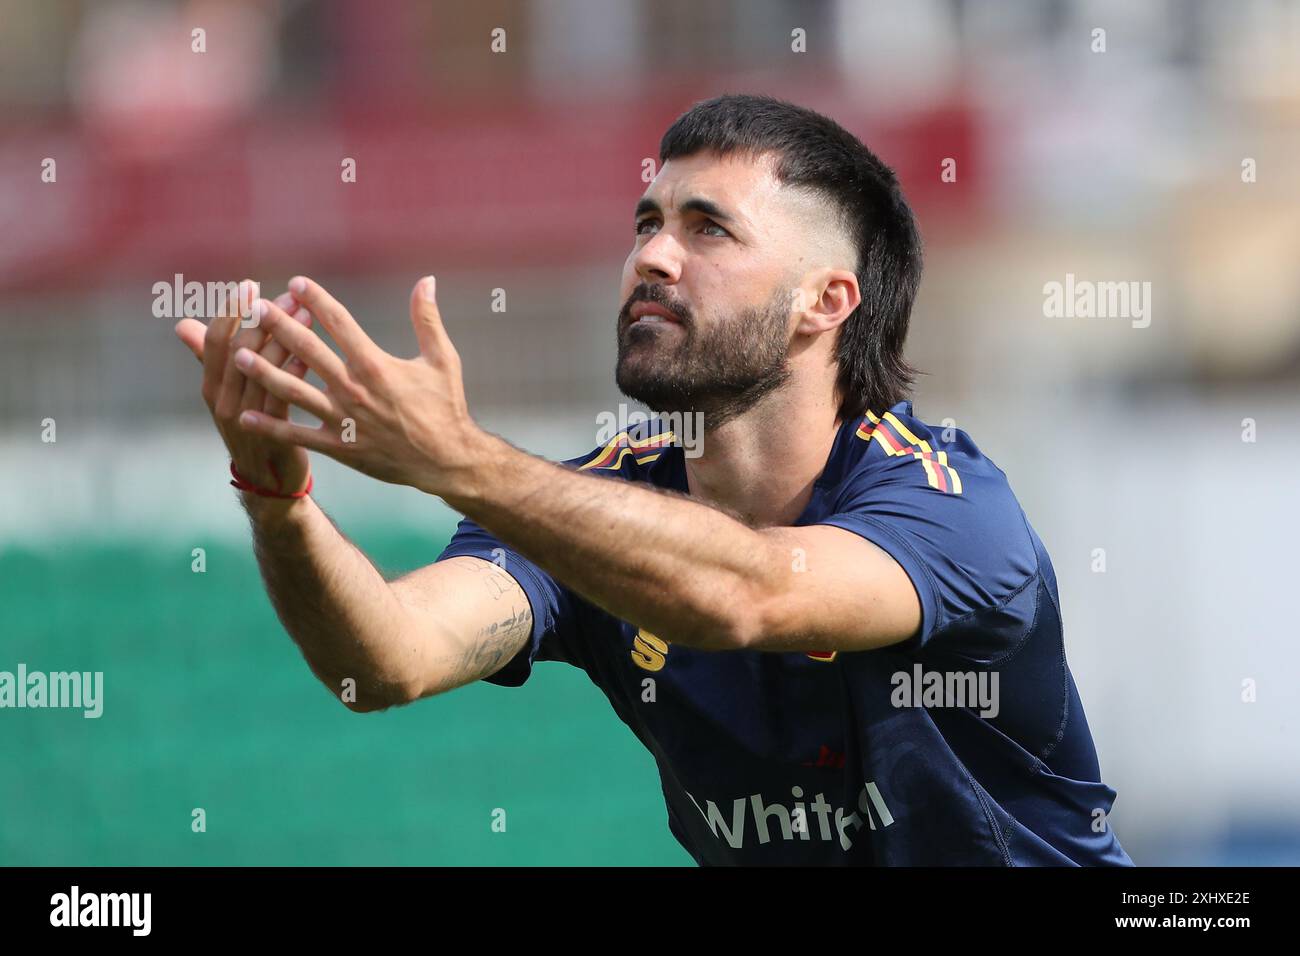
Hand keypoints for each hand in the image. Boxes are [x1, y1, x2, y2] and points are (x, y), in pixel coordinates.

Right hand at [173, 280, 314, 495]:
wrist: (269, 481)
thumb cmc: (252, 425)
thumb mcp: (227, 392)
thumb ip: (210, 358)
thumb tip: (181, 324)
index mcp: (211, 386)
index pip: (216, 340)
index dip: (232, 311)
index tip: (250, 285)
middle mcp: (223, 401)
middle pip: (241, 350)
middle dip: (266, 319)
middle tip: (290, 297)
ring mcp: (246, 420)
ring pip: (264, 371)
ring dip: (285, 339)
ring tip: (306, 315)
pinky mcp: (272, 435)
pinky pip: (283, 397)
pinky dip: (294, 373)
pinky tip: (309, 355)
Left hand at [230, 275, 484, 495]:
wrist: (447, 460)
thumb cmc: (446, 407)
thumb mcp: (443, 360)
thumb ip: (428, 319)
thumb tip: (427, 280)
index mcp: (376, 365)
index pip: (340, 323)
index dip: (316, 299)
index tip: (295, 283)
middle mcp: (354, 389)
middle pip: (308, 350)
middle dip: (278, 326)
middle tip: (254, 308)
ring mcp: (343, 419)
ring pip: (294, 390)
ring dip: (264, 371)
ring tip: (238, 354)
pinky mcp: (340, 446)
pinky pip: (298, 434)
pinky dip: (271, 425)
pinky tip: (246, 415)